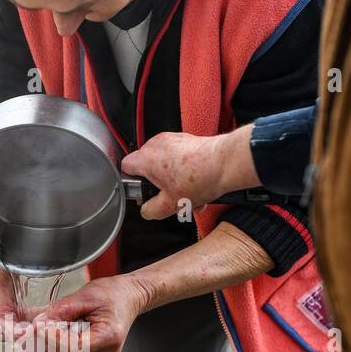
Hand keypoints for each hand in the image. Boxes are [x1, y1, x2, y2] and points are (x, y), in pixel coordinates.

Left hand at [35, 274, 146, 351]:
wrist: (128, 297)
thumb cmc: (113, 294)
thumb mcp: (86, 295)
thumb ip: (62, 309)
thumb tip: (40, 321)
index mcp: (108, 336)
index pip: (74, 346)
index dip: (54, 338)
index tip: (38, 327)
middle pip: (68, 351)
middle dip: (53, 335)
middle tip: (45, 318)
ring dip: (59, 336)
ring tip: (70, 317)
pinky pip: (71, 350)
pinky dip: (65, 338)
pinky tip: (73, 325)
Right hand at [122, 127, 256, 218]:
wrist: (225, 163)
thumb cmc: (199, 178)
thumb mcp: (170, 205)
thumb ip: (151, 210)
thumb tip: (147, 211)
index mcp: (146, 159)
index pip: (125, 168)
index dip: (133, 183)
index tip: (144, 194)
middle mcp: (156, 145)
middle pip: (148, 169)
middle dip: (160, 186)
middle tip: (171, 198)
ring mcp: (172, 140)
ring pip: (165, 165)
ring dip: (174, 182)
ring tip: (189, 195)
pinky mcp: (186, 140)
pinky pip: (178, 158)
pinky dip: (183, 172)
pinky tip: (196, 185)